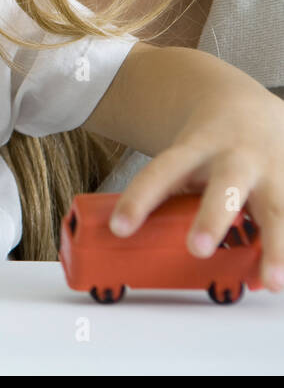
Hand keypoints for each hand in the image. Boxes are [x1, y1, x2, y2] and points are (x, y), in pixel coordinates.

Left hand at [109, 89, 283, 291]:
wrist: (250, 105)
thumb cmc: (209, 145)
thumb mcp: (185, 155)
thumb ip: (171, 192)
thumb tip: (135, 241)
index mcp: (196, 149)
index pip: (161, 173)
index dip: (139, 200)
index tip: (119, 229)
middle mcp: (237, 159)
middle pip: (225, 186)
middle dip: (211, 218)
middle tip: (195, 249)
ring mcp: (276, 170)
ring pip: (278, 209)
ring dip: (277, 247)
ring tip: (273, 282)